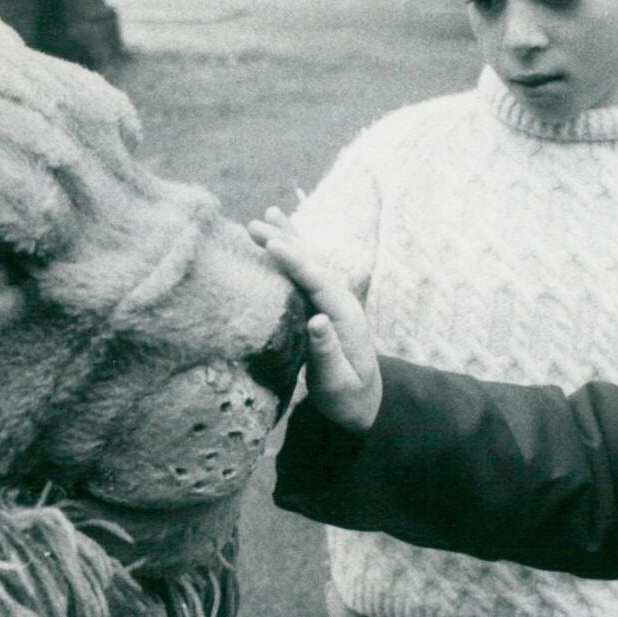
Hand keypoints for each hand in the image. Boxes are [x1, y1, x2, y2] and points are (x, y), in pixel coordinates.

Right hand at [248, 207, 381, 431]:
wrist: (364, 403)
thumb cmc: (348, 399)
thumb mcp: (338, 382)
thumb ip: (327, 353)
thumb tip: (317, 320)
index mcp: (345, 317)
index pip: (318, 281)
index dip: (295, 262)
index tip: (272, 244)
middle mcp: (341, 301)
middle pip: (312, 263)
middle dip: (285, 241)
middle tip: (253, 224)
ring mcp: (334, 301)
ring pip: (309, 261)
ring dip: (288, 238)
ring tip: (267, 213)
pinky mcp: (324, 305)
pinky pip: (306, 272)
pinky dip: (293, 251)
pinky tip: (280, 236)